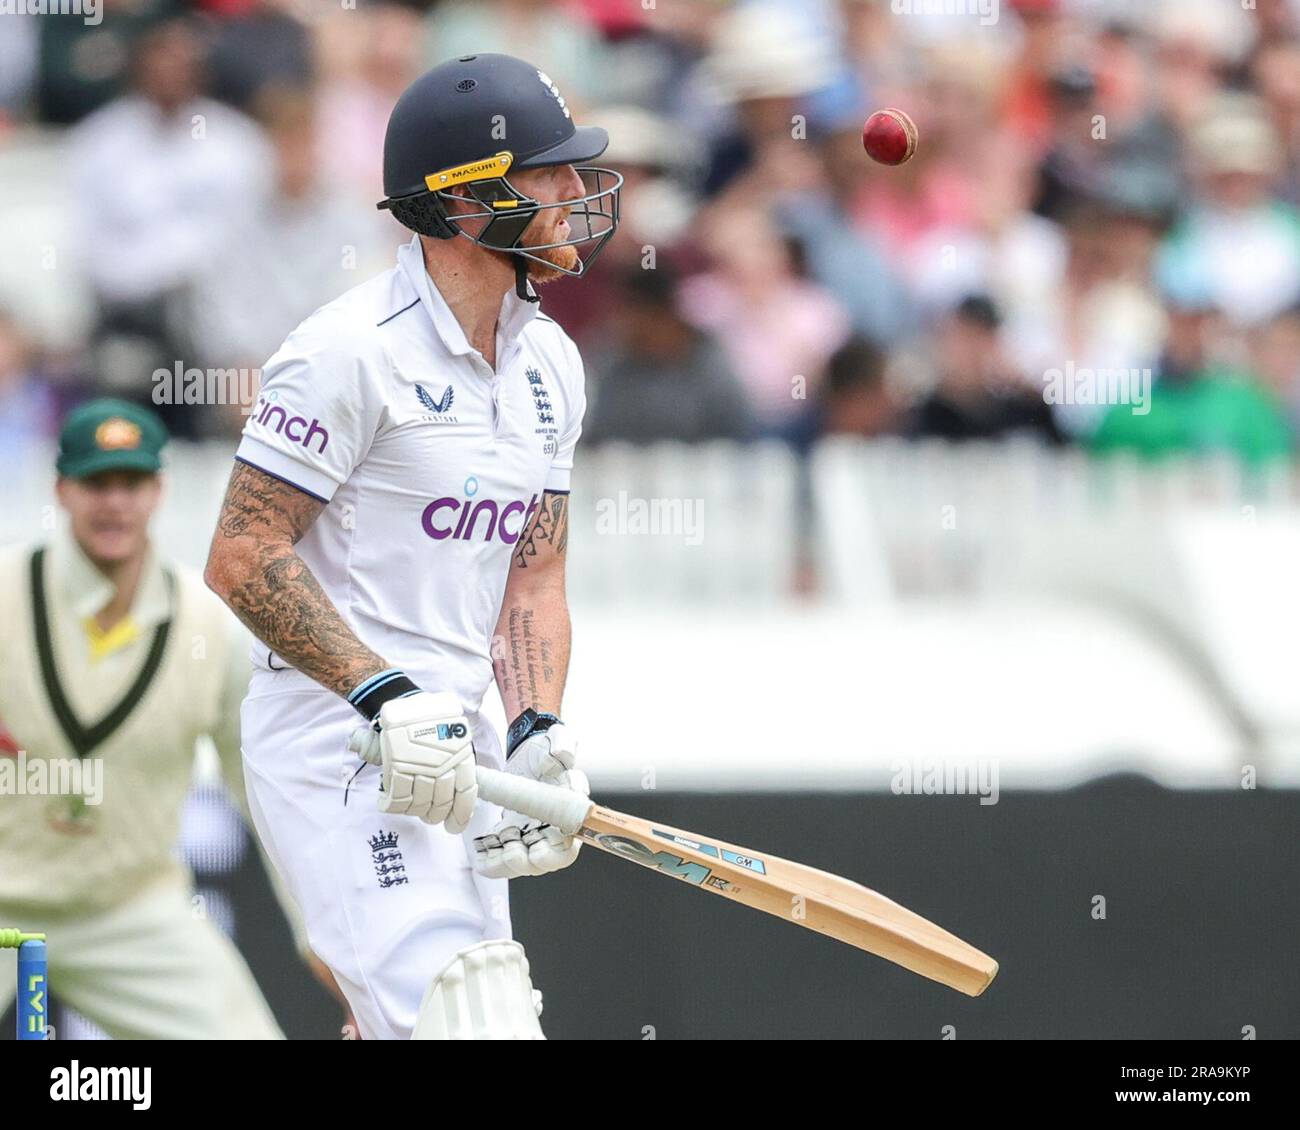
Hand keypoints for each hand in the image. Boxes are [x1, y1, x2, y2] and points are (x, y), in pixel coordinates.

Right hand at [348, 691, 476, 830]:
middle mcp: (443, 763)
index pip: (466, 793)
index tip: (455, 826)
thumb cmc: (431, 721)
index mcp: (461, 756)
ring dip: (413, 810)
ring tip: (409, 805)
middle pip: (441, 804)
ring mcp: (420, 766)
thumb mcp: (454, 736)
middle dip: (434, 815)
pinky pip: (399, 797)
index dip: (461, 814)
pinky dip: (393, 804)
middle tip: (429, 816)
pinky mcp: (399, 766)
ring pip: (419, 804)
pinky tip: (389, 801)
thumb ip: (457, 762)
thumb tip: (461, 791)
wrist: (405, 703)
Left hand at [474, 720, 585, 877]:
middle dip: (524, 862)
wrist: (528, 752)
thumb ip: (563, 746)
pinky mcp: (510, 835)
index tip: (538, 849)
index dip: (553, 856)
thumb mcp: (557, 741)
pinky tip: (478, 853)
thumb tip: (561, 756)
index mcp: (569, 817)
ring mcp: (529, 837)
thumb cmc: (547, 749)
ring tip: (489, 846)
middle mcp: (551, 833)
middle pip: (541, 864)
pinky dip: (489, 861)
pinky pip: (500, 857)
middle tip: (510, 849)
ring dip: (503, 862)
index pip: (567, 850)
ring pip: (519, 863)